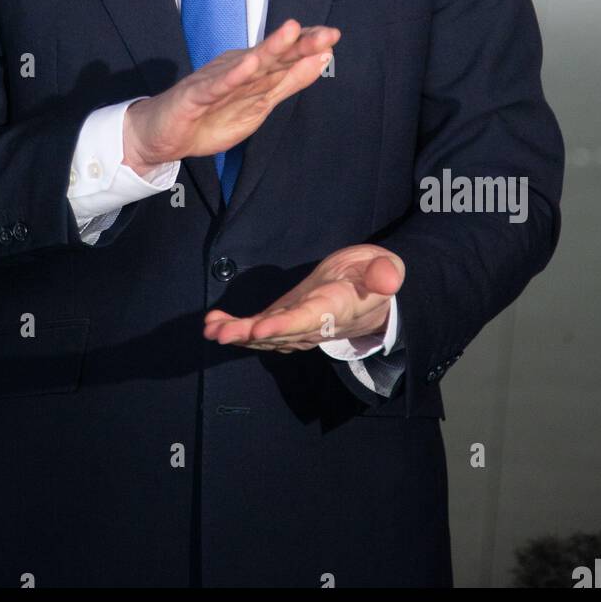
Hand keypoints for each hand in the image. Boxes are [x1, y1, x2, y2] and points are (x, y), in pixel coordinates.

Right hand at [122, 18, 339, 172]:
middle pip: (271, 56)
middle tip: (326, 34)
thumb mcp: (259, 103)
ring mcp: (215, 81)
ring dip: (270, 49)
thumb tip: (322, 59)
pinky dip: (232, 76)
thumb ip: (289, 82)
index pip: (284, 56)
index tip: (332, 35)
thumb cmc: (209, 117)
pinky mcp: (195, 96)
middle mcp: (235, 69)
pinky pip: (216, 86)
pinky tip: (248, 65)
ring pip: (247, 65)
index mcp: (252, 71)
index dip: (307, 46)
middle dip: (298, 44)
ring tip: (292, 33)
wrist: (162, 134)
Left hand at [202, 244, 404, 353]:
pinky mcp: (287, 319)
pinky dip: (238, 329)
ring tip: (212, 330)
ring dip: (237, 335)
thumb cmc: (374, 274)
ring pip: (267, 335)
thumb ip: (384, 273)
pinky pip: (262, 330)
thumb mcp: (385, 266)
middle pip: (279, 332)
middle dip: (249, 334)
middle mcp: (314, 322)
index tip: (259, 327)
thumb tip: (388, 279)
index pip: (308, 319)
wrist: (371, 295)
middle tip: (220, 333)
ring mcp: (298, 325)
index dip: (283, 325)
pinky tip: (215, 324)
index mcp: (336, 307)